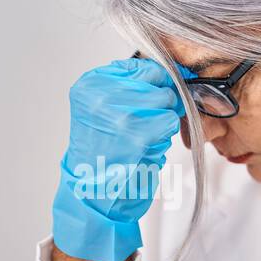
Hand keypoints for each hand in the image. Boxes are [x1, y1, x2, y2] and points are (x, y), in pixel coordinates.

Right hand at [51, 56, 188, 260]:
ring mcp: (121, 114)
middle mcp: (101, 95)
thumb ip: (125, 86)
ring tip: (144, 136)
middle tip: (147, 122)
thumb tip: (161, 71)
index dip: (154, 82)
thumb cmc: (102, 153)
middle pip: (157, 81)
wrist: (93, 195)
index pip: (140, 65)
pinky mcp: (140, 136)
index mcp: (89, 85)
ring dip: (164, 119)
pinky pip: (170, 122)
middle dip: (160, 102)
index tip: (149, 98)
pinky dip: (165, 135)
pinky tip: (148, 146)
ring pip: (167, 101)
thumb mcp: (99, 109)